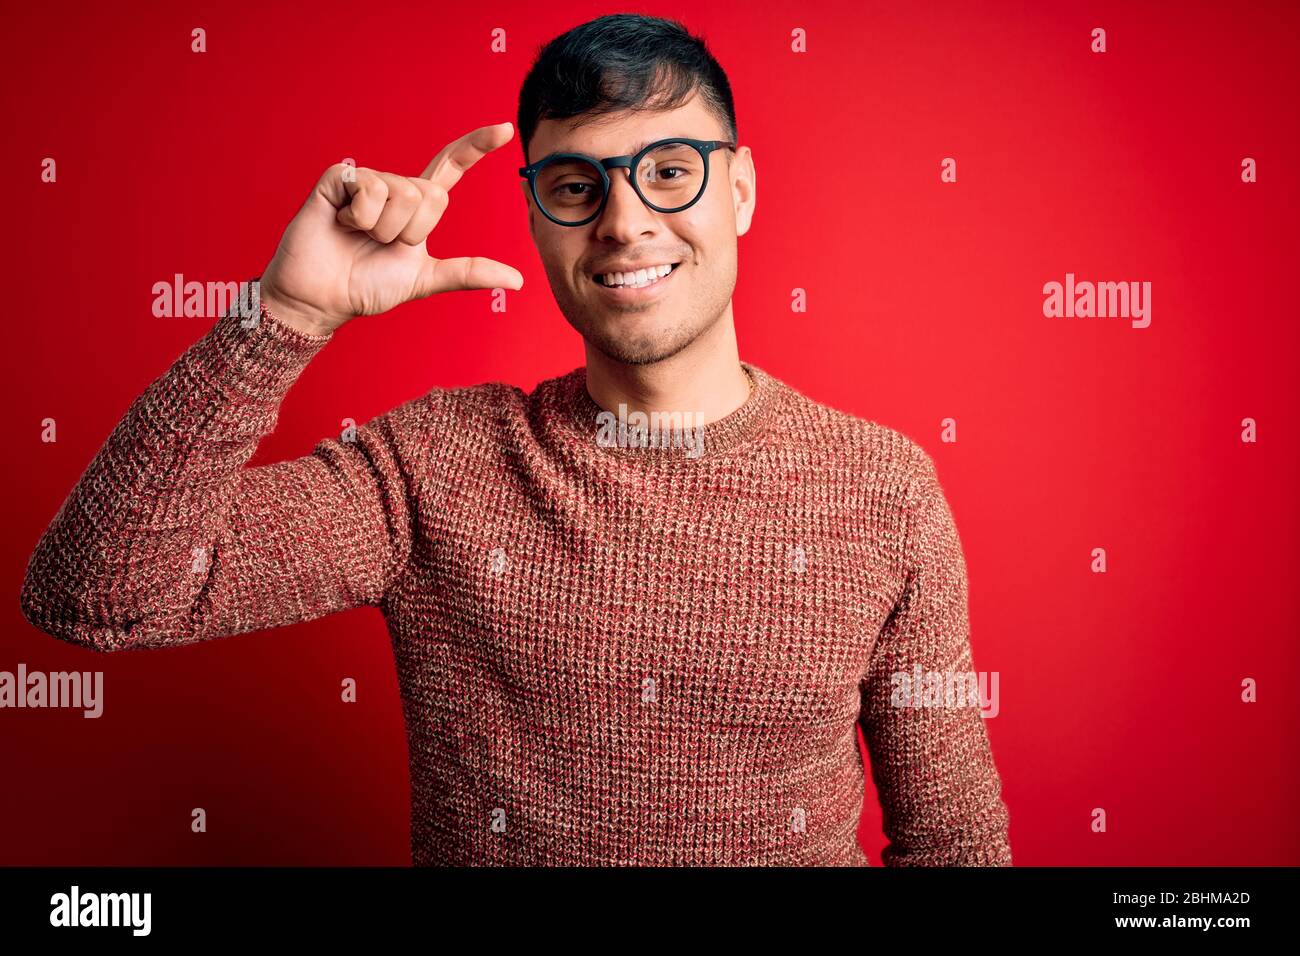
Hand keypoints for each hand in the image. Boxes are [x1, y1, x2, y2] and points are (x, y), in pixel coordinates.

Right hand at [257, 122, 523, 335]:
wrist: (322, 298)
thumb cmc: (366, 285)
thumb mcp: (425, 279)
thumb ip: (468, 273)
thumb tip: (517, 280)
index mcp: (416, 206)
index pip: (451, 168)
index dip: (476, 147)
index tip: (504, 129)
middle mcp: (395, 187)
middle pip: (432, 194)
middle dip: (411, 231)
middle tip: (381, 244)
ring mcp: (367, 180)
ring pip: (404, 195)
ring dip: (384, 229)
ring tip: (358, 235)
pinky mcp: (340, 177)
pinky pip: (371, 191)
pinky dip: (359, 218)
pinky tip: (340, 223)